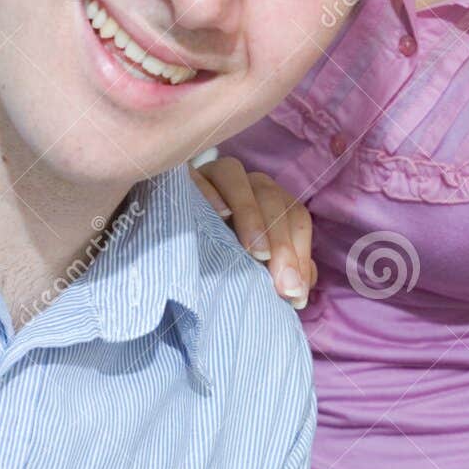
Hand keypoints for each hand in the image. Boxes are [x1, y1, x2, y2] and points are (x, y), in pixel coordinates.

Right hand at [190, 158, 316, 307]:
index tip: (295, 292)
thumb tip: (302, 286)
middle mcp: (246, 183)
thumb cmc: (218, 256)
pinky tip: (219, 215)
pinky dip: (211, 194)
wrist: (166, 239)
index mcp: (269, 200)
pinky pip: (199, 177)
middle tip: (282, 285)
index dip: (300, 252)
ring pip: (240, 180)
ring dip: (252, 216)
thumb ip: (280, 270)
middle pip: (272, 200)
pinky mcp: (182, 176)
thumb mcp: (251, 267)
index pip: (296, 216)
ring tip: (257, 253)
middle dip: (282, 245)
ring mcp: (213, 175)